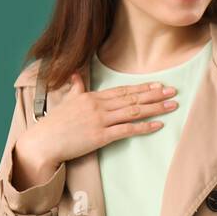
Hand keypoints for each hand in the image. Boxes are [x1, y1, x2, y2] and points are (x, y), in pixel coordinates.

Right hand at [12, 72, 179, 185]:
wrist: (43, 142)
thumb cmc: (54, 124)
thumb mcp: (67, 101)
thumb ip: (76, 87)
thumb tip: (76, 73)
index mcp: (91, 96)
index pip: (123, 90)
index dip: (142, 87)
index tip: (159, 84)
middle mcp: (98, 106)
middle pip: (132, 98)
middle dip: (155, 95)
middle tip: (174, 92)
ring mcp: (100, 120)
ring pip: (133, 112)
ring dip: (155, 109)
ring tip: (171, 106)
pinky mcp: (100, 136)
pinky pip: (127, 130)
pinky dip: (144, 127)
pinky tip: (158, 125)